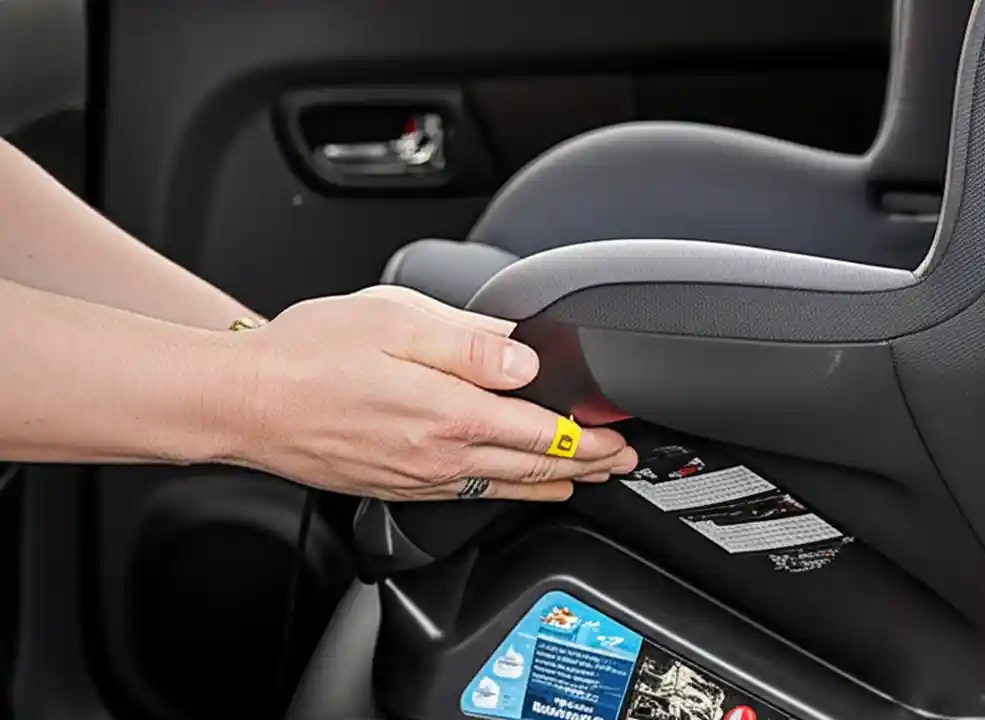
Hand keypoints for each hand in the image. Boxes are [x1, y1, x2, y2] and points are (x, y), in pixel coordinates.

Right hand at [219, 285, 637, 500]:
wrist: (242, 403)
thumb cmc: (309, 355)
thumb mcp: (397, 321)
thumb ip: (471, 342)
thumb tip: (526, 359)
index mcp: (450, 413)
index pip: (543, 433)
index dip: (589, 437)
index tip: (619, 436)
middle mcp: (440, 457)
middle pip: (534, 468)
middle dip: (586, 466)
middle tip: (620, 465)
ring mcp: (417, 478)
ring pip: (504, 490)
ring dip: (553, 485)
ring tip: (583, 482)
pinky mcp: (393, 486)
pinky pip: (468, 500)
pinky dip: (505, 496)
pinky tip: (511, 491)